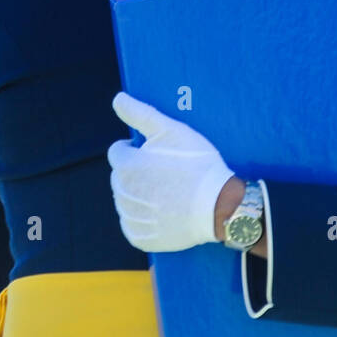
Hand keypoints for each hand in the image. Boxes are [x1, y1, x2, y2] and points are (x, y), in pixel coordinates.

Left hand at [108, 92, 234, 251]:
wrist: (219, 206)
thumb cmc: (197, 165)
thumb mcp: (172, 131)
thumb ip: (141, 113)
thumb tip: (117, 98)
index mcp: (126, 165)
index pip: (118, 152)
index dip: (136, 149)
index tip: (156, 154)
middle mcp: (122, 193)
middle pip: (120, 177)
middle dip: (136, 172)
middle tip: (165, 173)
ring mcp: (131, 218)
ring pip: (126, 201)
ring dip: (140, 195)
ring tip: (168, 192)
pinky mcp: (140, 238)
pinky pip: (133, 225)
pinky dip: (144, 219)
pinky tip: (164, 212)